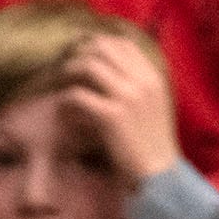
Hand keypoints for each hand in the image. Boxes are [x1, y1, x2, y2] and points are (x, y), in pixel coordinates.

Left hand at [58, 34, 181, 186]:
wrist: (160, 176)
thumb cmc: (152, 145)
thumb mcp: (153, 106)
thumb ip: (136, 86)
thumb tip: (103, 72)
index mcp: (153, 77)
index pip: (123, 43)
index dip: (98, 42)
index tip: (80, 51)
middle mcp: (142, 81)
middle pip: (103, 47)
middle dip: (78, 52)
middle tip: (63, 65)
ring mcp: (128, 97)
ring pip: (88, 66)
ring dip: (68, 72)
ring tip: (59, 85)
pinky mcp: (112, 116)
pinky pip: (78, 95)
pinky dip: (65, 101)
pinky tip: (63, 111)